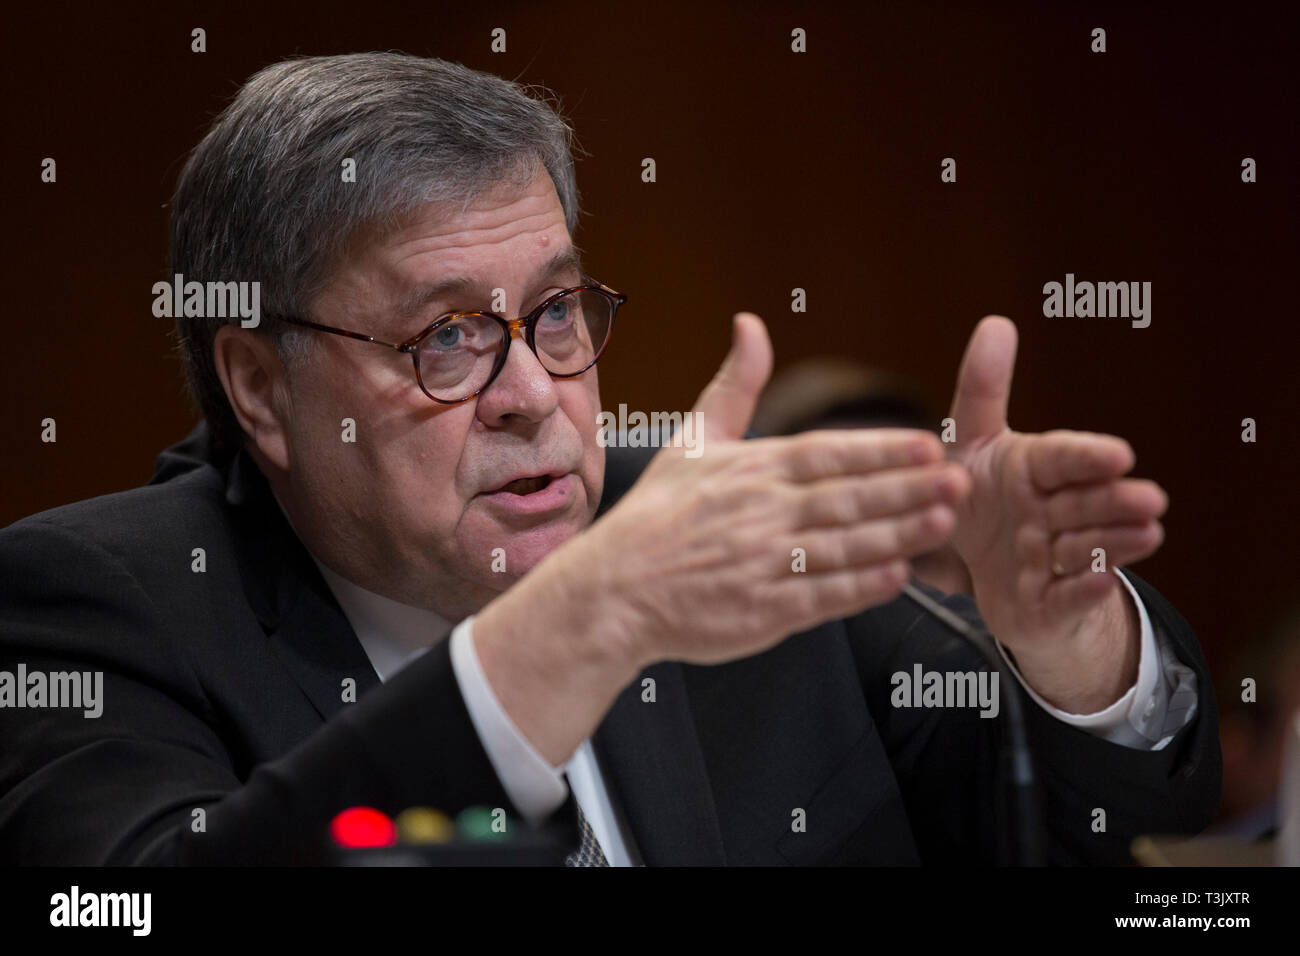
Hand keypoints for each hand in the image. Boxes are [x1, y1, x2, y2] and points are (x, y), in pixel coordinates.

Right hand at [580, 312, 969, 667]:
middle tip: (960, 480)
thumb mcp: (691, 441)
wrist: (612, 590)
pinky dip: (859, 588)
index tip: (927, 444)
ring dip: (897, 535)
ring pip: (842, 547)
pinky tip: (898, 576)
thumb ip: (734, 385)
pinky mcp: (761, 612)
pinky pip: (820, 597)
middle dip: (906, 489)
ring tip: (944, 522)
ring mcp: (762, 565)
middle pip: (845, 499)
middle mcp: (760, 515)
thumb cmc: (656, 516)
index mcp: (750, 470)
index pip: (826, 454)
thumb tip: (752, 323)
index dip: (880, 450)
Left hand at [944, 316, 1166, 707]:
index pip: (1063, 459)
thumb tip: (997, 321)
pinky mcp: (1047, 604)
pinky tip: (1098, 582)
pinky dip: (1080, 592)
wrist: (987, 581)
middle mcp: (1052, 514)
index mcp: (1034, 472)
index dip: (1088, 458)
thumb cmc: (986, 502)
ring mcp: (1055, 561)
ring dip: (1110, 542)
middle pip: (1085, 504)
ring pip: (1086, 548)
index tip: (1118, 454)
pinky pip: (1064, 598)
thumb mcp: (972, 447)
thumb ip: (983, 392)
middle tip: (1149, 498)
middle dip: (1115, 501)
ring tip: (1145, 534)